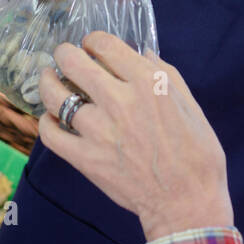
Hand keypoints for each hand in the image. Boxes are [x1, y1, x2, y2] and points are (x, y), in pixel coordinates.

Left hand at [37, 31, 233, 241]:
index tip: (91, 46)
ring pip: (55, 95)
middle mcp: (120, 101)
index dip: (92, 41)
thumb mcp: (190, 105)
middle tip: (65, 58)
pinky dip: (46, 123)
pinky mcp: (86, 159)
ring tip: (48, 79)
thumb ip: (165, 74)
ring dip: (48, 82)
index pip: (104, 44)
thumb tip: (143, 53)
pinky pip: (51, 135)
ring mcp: (99, 131)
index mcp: (148, 83)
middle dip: (65, 54)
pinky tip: (52, 118)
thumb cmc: (197, 154)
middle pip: (72, 62)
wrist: (187, 203)